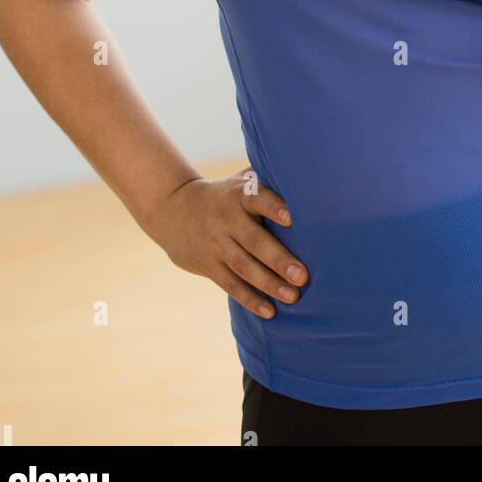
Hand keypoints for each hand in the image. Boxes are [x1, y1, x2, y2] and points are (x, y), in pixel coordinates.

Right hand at [145, 170, 307, 318]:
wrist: (173, 210)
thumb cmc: (225, 194)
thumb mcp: (240, 180)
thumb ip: (268, 176)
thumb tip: (307, 170)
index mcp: (238, 195)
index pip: (257, 198)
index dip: (273, 207)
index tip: (292, 217)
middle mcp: (226, 220)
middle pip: (253, 240)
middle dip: (278, 259)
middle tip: (302, 275)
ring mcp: (215, 244)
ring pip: (243, 267)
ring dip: (268, 284)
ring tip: (293, 296)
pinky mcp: (208, 265)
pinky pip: (230, 284)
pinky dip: (250, 299)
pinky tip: (270, 311)